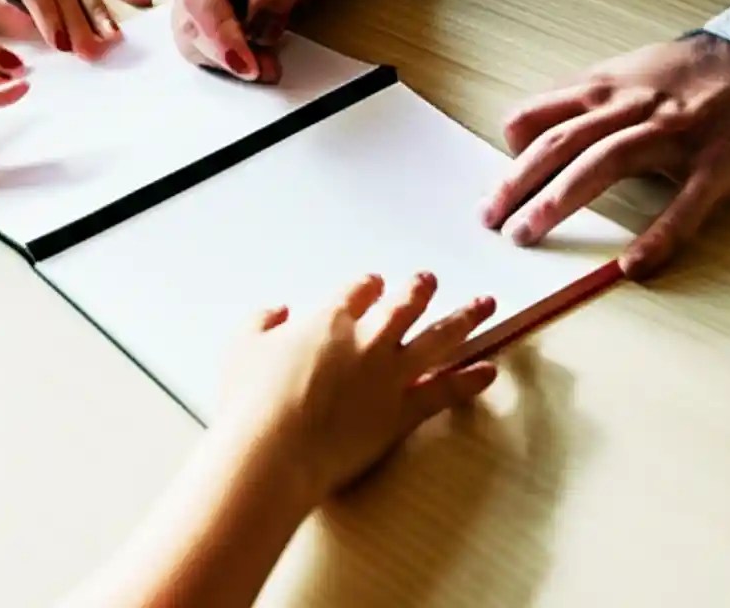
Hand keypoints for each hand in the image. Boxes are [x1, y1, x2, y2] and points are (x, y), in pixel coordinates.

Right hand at [173, 0, 331, 83]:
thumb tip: (256, 27)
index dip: (219, 35)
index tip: (247, 65)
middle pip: (188, 24)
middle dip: (225, 56)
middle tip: (266, 70)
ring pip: (191, 42)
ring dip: (226, 62)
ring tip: (266, 64)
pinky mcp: (194, 16)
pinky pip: (201, 48)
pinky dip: (227, 60)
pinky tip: (254, 58)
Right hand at [221, 273, 497, 502]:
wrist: (273, 448)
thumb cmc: (251, 400)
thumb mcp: (241, 348)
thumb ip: (261, 323)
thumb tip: (276, 312)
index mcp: (328, 320)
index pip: (356, 292)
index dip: (368, 285)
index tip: (376, 283)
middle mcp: (367, 340)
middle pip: (405, 305)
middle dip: (420, 289)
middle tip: (431, 280)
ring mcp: (390, 375)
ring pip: (437, 338)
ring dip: (464, 319)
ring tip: (485, 305)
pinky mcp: (402, 412)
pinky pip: (444, 391)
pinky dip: (469, 381)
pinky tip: (488, 371)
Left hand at [482, 33, 729, 278]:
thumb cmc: (682, 75)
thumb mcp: (623, 73)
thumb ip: (575, 101)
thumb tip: (520, 132)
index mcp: (604, 88)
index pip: (538, 116)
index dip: (510, 151)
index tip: (497, 185)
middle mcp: (632, 107)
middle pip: (560, 143)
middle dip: (517, 183)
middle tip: (489, 220)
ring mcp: (674, 134)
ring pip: (605, 162)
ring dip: (558, 200)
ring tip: (525, 235)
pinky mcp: (716, 164)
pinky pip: (685, 204)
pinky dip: (658, 236)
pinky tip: (630, 265)